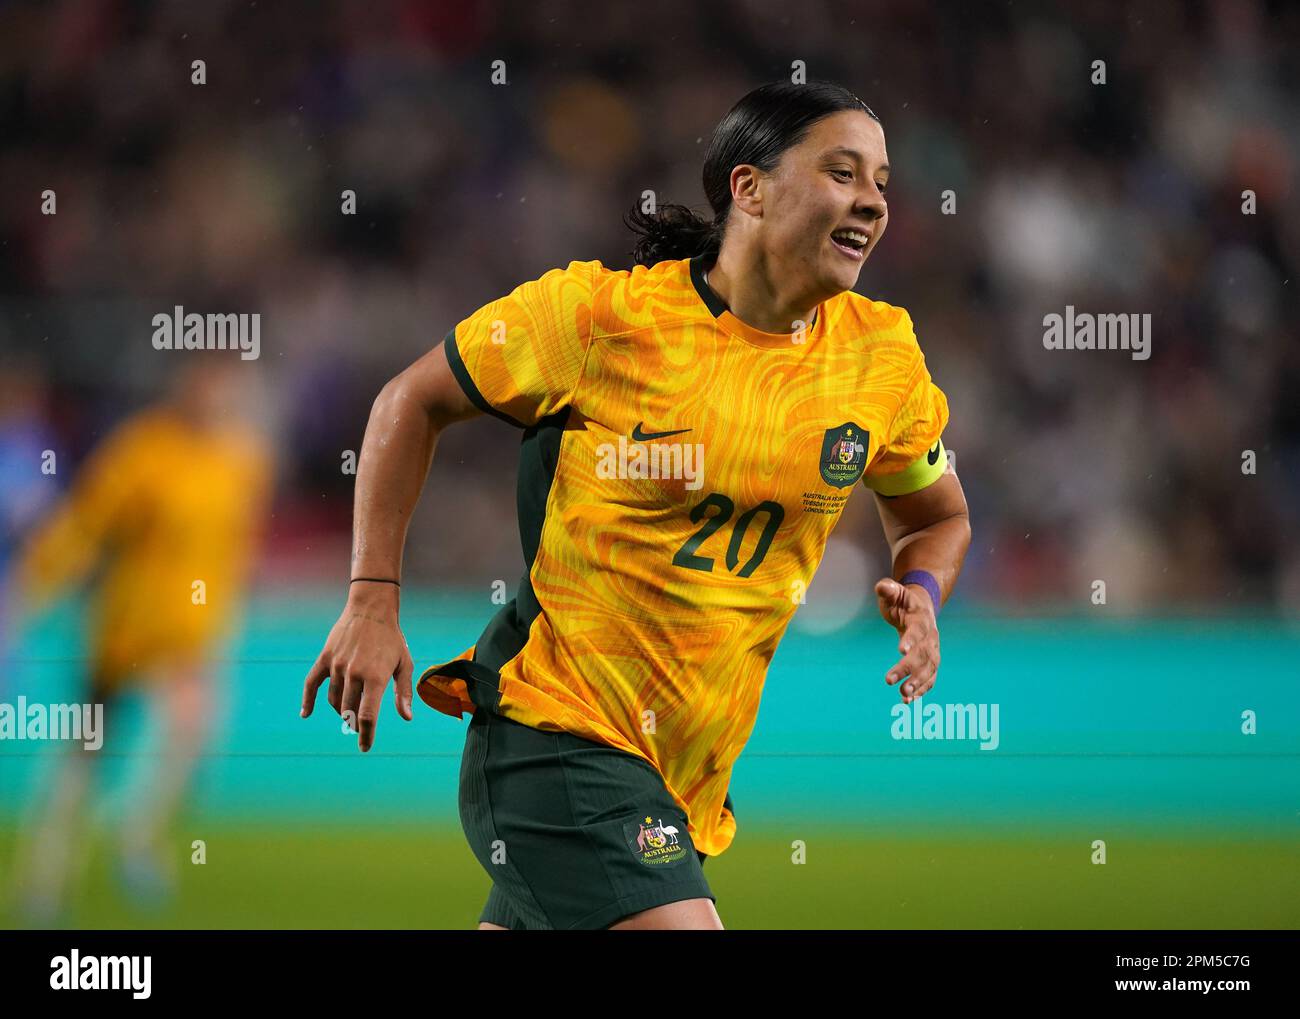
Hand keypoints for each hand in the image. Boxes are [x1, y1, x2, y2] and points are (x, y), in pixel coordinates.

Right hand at [300, 585, 413, 751]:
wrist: (371, 609)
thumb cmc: (392, 639)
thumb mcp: (405, 664)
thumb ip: (403, 692)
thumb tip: (407, 718)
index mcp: (376, 677)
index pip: (368, 715)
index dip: (366, 735)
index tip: (365, 747)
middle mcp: (354, 673)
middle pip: (349, 710)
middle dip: (354, 723)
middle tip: (357, 727)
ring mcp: (337, 665)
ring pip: (334, 699)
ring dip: (340, 711)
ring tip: (347, 713)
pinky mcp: (325, 658)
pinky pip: (312, 683)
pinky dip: (308, 700)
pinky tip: (306, 714)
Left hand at [874, 577, 939, 703]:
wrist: (922, 607)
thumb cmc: (902, 601)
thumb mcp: (894, 592)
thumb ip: (888, 589)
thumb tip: (881, 587)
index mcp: (920, 619)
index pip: (917, 631)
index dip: (910, 640)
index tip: (900, 650)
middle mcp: (930, 637)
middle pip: (922, 654)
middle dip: (908, 668)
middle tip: (889, 681)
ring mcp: (933, 650)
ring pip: (929, 669)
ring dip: (918, 683)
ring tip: (903, 696)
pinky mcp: (931, 661)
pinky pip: (930, 678)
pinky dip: (922, 690)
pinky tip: (908, 701)